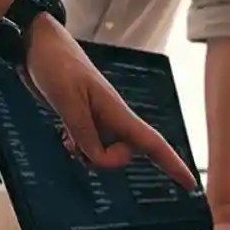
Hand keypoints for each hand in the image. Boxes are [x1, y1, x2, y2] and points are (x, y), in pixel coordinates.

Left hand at [23, 15, 196, 189]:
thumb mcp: (66, 100)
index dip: (174, 165)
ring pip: (102, 154)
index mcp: (118, 112)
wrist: (38, 44)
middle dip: (101, 160)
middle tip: (72, 142)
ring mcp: (100, 119)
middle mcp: (114, 119)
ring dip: (84, 154)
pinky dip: (78, 148)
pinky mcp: (85, 120)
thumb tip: (97, 158)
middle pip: (122, 156)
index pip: (153, 143)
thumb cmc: (55, 65)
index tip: (191, 185)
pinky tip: (64, 134)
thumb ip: (84, 131)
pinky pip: (89, 146)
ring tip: (65, 135)